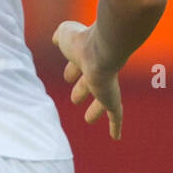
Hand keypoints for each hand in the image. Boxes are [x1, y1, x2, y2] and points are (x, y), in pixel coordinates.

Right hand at [52, 20, 122, 139]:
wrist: (102, 49)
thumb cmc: (82, 40)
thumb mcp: (64, 35)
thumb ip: (60, 35)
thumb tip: (55, 39)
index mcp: (88, 56)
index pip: (79, 65)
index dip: (72, 71)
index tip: (68, 77)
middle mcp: (99, 71)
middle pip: (90, 83)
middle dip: (82, 89)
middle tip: (75, 99)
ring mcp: (107, 87)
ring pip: (103, 101)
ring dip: (95, 110)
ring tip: (88, 120)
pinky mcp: (113, 99)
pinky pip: (115, 116)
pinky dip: (116, 126)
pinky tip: (116, 137)